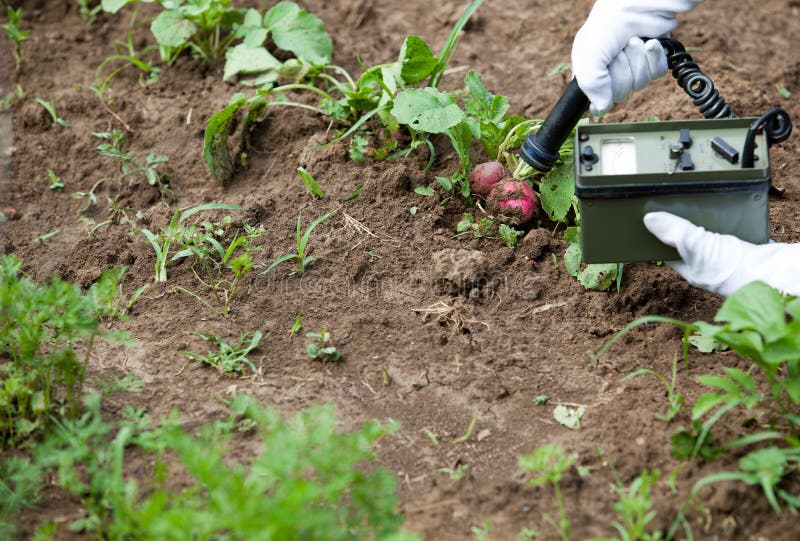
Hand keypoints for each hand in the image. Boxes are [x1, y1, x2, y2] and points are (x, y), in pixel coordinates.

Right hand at [571, 0, 702, 114]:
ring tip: (633, 42)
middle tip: (618, 53)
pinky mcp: (653, 59)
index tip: (604, 77)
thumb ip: (591, 84)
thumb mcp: (588, 54)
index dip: (603, 91)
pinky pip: (657, 72)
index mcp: (591, 73)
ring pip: (640, 84)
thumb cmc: (606, 24)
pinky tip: (650, 44)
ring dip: (638, 61)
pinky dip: (654, 58)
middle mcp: (612, 73)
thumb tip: (601, 108)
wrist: (635, 3)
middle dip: (622, 71)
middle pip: (621, 94)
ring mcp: (633, 66)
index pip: (598, 101)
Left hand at [643, 212, 799, 296]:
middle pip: (689, 239)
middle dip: (684, 223)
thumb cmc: (731, 268)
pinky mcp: (744, 243)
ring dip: (707, 218)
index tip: (651, 217)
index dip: (659, 235)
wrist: (772, 270)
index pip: (668, 250)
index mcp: (690, 268)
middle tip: (673, 201)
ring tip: (695, 198)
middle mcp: (707, 263)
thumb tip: (649, 220)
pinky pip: (732, 227)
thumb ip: (674, 232)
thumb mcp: (695, 245)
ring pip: (711, 231)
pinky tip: (722, 204)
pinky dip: (728, 216)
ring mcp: (727, 253)